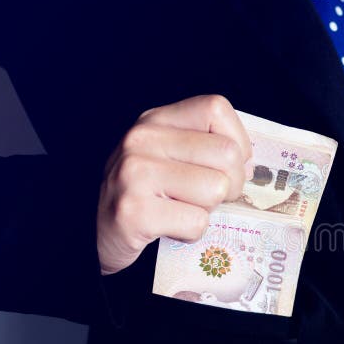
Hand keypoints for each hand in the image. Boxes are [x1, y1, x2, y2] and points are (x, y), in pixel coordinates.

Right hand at [97, 95, 252, 274]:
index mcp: (155, 120)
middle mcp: (142, 139)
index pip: (216, 109)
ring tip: (181, 211)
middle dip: (230, 185)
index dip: (237, 141)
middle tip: (208, 199)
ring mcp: (135, 174)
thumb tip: (250, 166)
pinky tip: (168, 229)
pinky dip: (191, 234)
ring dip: (207, 211)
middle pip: (226, 154)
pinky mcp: (134, 212)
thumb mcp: (168, 157)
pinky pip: (196, 223)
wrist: (93, 235)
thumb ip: (204, 149)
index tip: (228, 166)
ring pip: (215, 190)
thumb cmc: (144, 196)